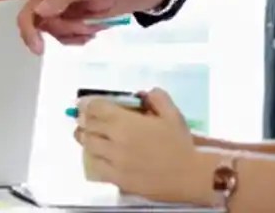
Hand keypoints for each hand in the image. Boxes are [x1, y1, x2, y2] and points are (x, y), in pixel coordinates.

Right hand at [0, 0, 162, 53]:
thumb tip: (41, 10)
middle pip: (27, 19)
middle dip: (34, 34)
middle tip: (39, 49)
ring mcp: (55, 11)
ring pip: (48, 33)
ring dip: (70, 33)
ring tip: (92, 23)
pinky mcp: (66, 25)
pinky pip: (63, 40)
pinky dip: (78, 39)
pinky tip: (91, 29)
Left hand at [76, 89, 211, 204]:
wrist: (190, 176)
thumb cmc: (181, 143)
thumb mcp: (172, 113)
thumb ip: (156, 97)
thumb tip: (142, 94)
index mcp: (125, 122)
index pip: (95, 108)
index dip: (87, 104)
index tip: (84, 103)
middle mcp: (114, 141)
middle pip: (88, 126)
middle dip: (85, 119)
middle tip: (85, 118)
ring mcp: (114, 161)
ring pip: (88, 146)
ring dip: (86, 137)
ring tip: (88, 134)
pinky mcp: (117, 179)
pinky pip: (96, 166)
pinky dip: (93, 157)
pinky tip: (98, 154)